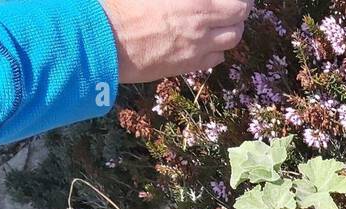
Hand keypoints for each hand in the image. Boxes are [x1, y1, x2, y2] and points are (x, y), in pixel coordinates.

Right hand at [99, 0, 250, 82]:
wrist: (104, 40)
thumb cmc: (121, 5)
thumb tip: (196, 1)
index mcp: (195, 1)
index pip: (236, 3)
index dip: (241, 0)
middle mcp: (201, 24)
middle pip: (240, 19)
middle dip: (240, 10)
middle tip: (235, 5)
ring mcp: (197, 47)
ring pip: (232, 39)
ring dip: (232, 28)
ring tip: (224, 21)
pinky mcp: (189, 65)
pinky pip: (217, 58)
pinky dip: (218, 48)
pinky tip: (208, 40)